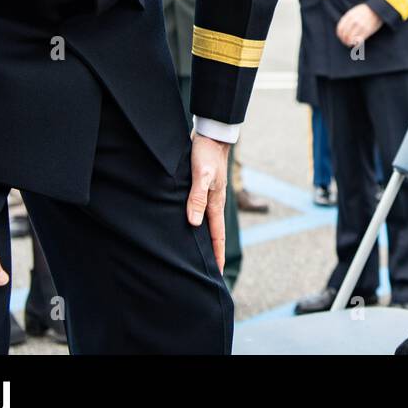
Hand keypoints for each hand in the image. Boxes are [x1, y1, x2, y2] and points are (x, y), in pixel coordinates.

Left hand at [186, 134, 230, 273]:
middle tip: (208, 271)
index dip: (217, 255)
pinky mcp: (201, 188)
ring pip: (206, 222)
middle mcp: (214, 201)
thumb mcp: (201, 175)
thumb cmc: (206, 153)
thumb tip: (194, 223)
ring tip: (198, 254)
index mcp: (216, 202)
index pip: (217, 235)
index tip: (217, 273)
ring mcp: (209, 195)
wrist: (211, 133)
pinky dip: (197, 222)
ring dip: (204, 238)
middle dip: (213, 252)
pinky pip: (200, 210)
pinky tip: (189, 225)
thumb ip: (197, 198)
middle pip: (214, 232)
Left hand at [335, 3, 382, 46]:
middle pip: (345, 34)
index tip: (341, 37)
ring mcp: (360, 26)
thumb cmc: (365, 11)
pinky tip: (356, 45)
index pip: (340, 28)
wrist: (377, 9)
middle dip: (344, 40)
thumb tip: (342, 30)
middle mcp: (354, 21)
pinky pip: (359, 40)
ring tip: (350, 44)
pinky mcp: (367, 30)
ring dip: (349, 43)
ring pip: (350, 38)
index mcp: (349, 16)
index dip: (339, 35)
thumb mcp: (354, 11)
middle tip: (345, 42)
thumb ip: (347, 19)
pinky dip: (356, 45)